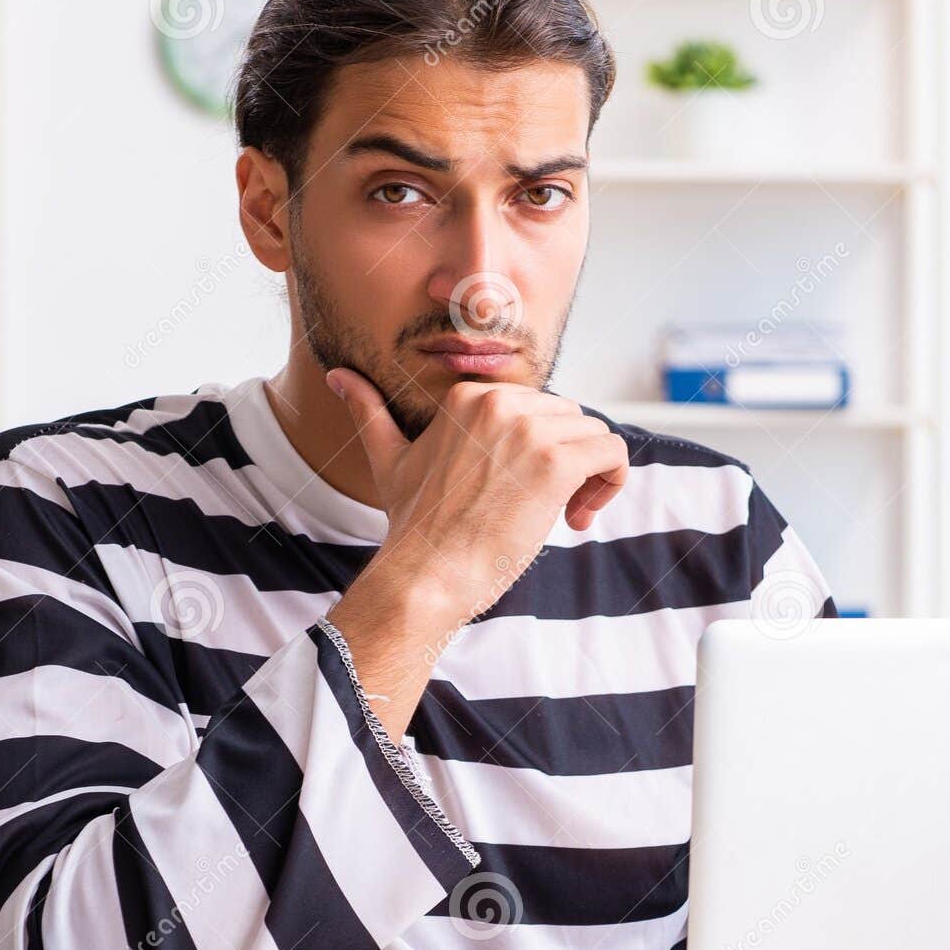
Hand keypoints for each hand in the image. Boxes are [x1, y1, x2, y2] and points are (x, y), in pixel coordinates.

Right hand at [326, 368, 627, 630]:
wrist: (424, 574)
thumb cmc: (412, 525)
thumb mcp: (388, 458)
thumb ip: (368, 411)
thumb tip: (336, 375)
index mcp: (470, 396)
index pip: (538, 407)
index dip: (539, 448)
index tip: (520, 490)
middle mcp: (500, 403)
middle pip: (571, 418)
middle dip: (570, 460)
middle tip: (548, 508)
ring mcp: (529, 432)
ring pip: (596, 435)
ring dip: (591, 476)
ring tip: (566, 515)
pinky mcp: (555, 464)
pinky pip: (613, 454)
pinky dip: (610, 484)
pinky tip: (579, 519)